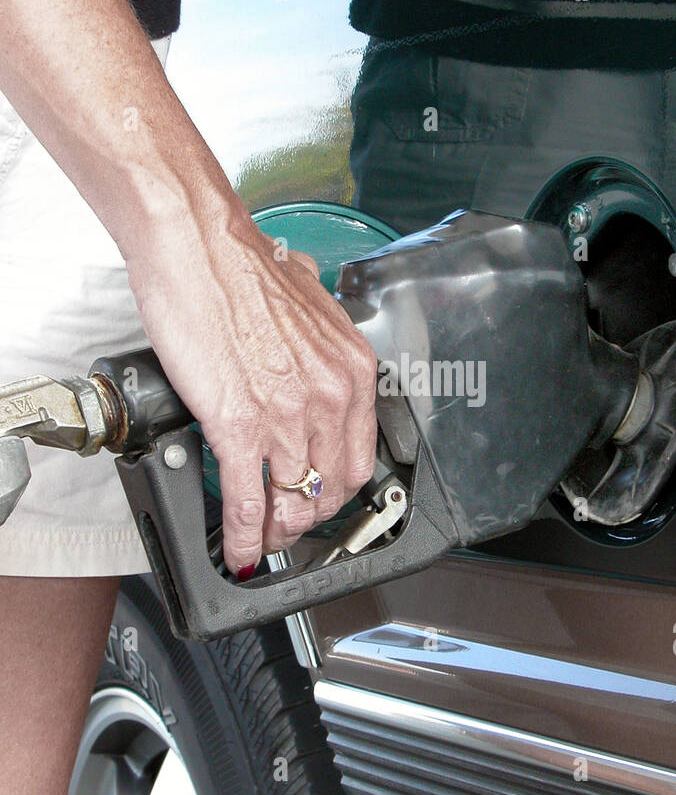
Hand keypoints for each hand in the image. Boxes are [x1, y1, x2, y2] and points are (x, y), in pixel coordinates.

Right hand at [124, 201, 378, 575]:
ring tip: (264, 542)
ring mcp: (286, 415)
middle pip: (331, 487)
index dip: (338, 490)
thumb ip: (315, 333)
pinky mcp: (238, 426)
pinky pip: (247, 499)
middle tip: (291, 527)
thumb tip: (308, 338)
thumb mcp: (307, 301)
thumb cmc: (239, 267)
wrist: (197, 247)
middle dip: (310, 517)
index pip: (359, 455)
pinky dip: (243, 534)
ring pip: (293, 500)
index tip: (323, 499)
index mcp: (350, 369)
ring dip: (276, 531)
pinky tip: (238, 548)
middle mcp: (328, 395)